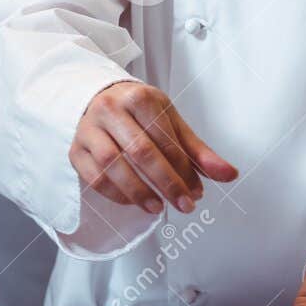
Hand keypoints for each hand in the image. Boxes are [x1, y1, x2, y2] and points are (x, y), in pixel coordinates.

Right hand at [69, 81, 236, 215]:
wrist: (99, 99)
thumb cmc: (141, 114)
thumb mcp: (171, 123)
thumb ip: (198, 151)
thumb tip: (229, 175)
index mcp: (140, 98)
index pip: (166, 139)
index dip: (184, 169)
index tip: (197, 192)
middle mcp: (111, 109)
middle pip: (141, 151)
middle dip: (166, 182)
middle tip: (184, 205)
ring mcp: (89, 128)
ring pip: (113, 165)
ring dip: (138, 191)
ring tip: (157, 208)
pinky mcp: (76, 149)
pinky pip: (94, 176)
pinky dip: (115, 194)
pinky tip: (133, 202)